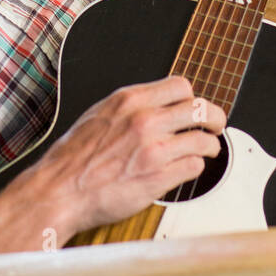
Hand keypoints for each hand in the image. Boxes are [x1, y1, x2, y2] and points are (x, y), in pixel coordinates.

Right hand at [23, 77, 225, 240]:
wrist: (59, 190)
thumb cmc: (72, 158)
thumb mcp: (99, 114)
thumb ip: (129, 107)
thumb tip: (154, 104)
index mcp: (129, 100)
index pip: (180, 85)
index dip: (192, 97)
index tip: (194, 106)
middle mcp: (144, 120)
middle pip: (200, 108)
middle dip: (214, 117)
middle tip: (216, 124)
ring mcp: (153, 149)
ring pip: (203, 139)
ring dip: (209, 146)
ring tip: (207, 150)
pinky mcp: (158, 177)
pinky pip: (193, 167)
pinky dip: (195, 168)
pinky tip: (187, 169)